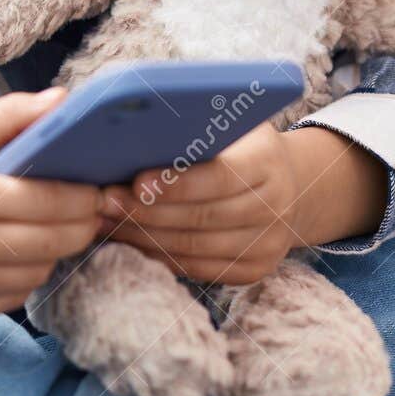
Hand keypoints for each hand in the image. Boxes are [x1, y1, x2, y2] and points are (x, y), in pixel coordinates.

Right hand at [0, 88, 111, 317]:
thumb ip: (11, 115)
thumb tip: (62, 100)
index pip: (54, 203)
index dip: (84, 197)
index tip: (96, 188)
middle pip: (56, 243)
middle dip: (81, 225)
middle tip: (87, 210)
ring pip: (39, 273)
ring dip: (52, 252)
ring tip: (47, 228)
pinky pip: (13, 297)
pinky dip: (23, 275)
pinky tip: (15, 251)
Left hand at [97, 123, 388, 284]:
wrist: (289, 184)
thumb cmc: (240, 145)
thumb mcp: (230, 124)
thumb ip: (195, 127)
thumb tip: (134, 127)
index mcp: (268, 162)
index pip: (221, 177)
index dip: (176, 184)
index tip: (135, 182)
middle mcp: (276, 206)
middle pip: (203, 217)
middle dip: (147, 212)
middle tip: (105, 202)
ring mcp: (268, 244)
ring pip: (194, 248)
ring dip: (144, 236)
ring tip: (106, 221)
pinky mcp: (254, 270)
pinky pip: (197, 269)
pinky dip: (159, 256)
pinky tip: (130, 240)